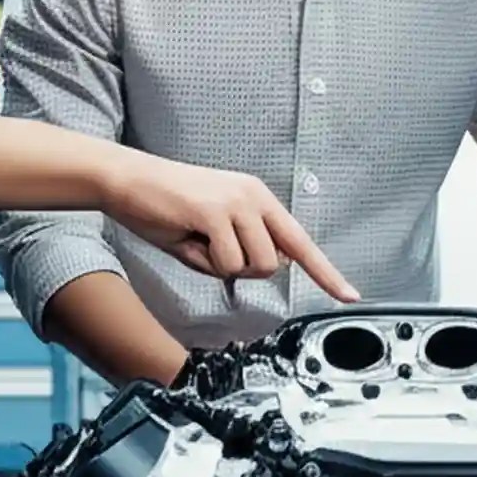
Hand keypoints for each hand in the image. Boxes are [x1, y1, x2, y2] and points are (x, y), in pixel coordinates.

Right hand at [103, 155, 360, 302]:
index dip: (325, 272)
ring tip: (195, 239)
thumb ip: (243, 249)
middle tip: (207, 248)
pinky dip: (204, 263)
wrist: (128, 180)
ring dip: (221, 266)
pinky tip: (186, 237)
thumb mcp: (212, 232)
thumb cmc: (165, 209)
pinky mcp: (216, 211)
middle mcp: (254, 196)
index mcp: (258, 198)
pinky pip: (227, 263)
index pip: (300, 241)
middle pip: (273, 264)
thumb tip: (268, 266)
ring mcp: (237, 202)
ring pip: (253, 266)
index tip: (349, 295)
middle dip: (241, 270)